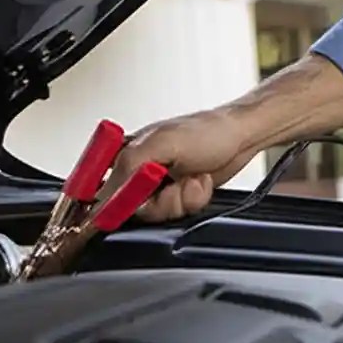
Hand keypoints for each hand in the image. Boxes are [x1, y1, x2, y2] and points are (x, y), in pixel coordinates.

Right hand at [100, 54, 342, 222]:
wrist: (242, 137)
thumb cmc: (207, 130)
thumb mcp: (162, 144)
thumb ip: (129, 167)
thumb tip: (104, 195)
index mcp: (126, 153)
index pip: (100, 188)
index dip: (109, 205)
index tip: (128, 206)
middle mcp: (139, 170)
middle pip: (129, 208)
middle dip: (159, 201)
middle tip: (173, 186)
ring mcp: (159, 184)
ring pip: (156, 213)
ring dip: (180, 199)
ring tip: (193, 179)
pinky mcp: (178, 195)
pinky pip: (177, 212)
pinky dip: (193, 200)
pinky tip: (200, 181)